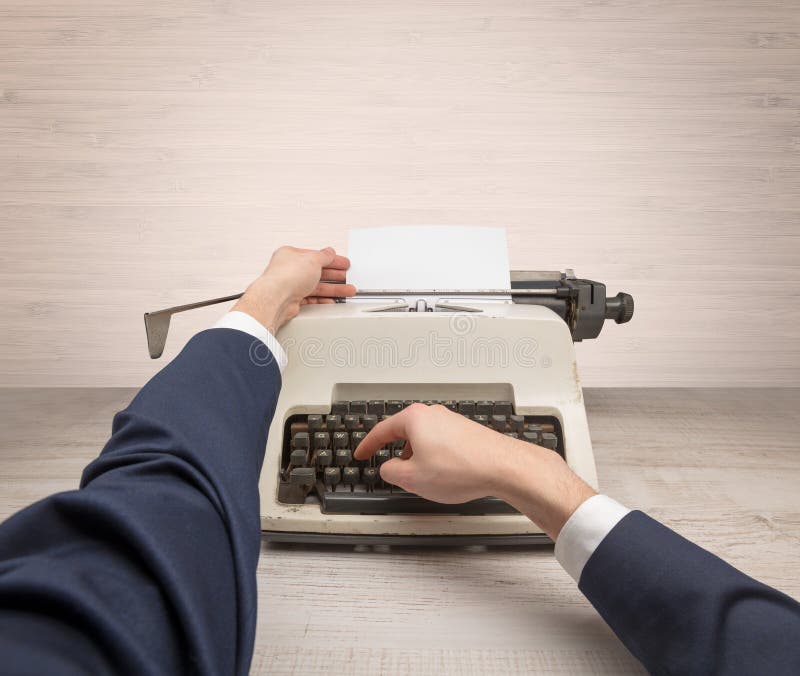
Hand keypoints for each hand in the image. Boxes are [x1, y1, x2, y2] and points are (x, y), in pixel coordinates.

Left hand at [233, 246, 355, 331]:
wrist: (276, 298)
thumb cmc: (286, 276)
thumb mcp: (312, 259)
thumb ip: (324, 256)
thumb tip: (329, 252)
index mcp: (291, 255)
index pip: (315, 256)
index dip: (330, 260)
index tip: (342, 263)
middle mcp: (289, 270)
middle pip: (317, 272)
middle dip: (335, 276)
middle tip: (346, 277)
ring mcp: (291, 286)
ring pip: (316, 287)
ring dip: (333, 289)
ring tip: (347, 290)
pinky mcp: (292, 300)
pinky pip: (311, 299)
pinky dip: (323, 299)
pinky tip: (331, 300)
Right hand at [353, 404, 596, 538]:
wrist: (503, 467)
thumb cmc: (462, 468)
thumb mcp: (413, 478)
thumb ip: (391, 472)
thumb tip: (388, 468)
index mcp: (414, 418)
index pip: (381, 430)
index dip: (367, 446)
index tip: (361, 454)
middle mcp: (433, 414)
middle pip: (404, 433)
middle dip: (396, 454)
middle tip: (390, 470)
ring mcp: (451, 421)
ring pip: (424, 439)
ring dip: (418, 458)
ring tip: (421, 479)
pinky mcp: (466, 432)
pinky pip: (441, 444)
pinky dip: (435, 458)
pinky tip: (442, 475)